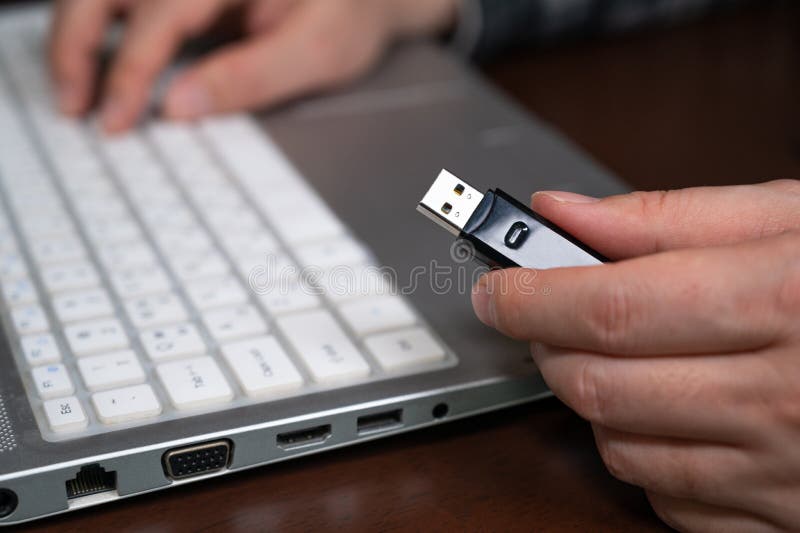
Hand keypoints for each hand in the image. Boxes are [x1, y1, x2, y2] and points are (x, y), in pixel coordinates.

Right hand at [48, 0, 457, 132]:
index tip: (114, 120)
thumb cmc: (351, 16)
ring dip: (80, 35)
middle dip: (78, 42)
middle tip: (71, 104)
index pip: (162, 11)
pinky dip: (108, 34)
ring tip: (74, 92)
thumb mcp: (317, 53)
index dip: (130, 68)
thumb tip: (177, 107)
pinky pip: (132, 5)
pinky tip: (101, 70)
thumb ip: (250, 77)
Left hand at [472, 180, 799, 530]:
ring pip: (619, 446)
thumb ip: (666, 218)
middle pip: (600, 384)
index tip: (496, 286)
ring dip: (591, 396)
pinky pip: (666, 498)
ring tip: (618, 352)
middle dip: (546, 345)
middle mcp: (784, 397)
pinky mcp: (780, 515)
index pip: (610, 308)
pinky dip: (641, 452)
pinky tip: (670, 410)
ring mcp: (783, 469)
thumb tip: (562, 214)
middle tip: (544, 312)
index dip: (531, 295)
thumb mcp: (790, 219)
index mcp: (784, 302)